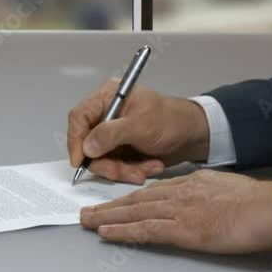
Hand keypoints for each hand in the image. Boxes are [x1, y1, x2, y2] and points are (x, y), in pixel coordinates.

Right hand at [67, 81, 210, 183]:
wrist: (195, 136)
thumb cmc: (172, 120)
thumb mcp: (141, 125)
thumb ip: (111, 134)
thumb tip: (87, 147)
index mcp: (107, 98)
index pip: (79, 117)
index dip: (76, 139)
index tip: (80, 160)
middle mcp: (106, 115)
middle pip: (88, 143)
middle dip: (106, 162)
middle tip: (122, 172)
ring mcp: (112, 134)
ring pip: (101, 159)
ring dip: (122, 169)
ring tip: (145, 170)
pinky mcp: (120, 150)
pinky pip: (115, 166)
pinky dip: (131, 171)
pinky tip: (150, 166)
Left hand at [80, 170, 271, 254]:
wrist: (270, 207)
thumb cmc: (257, 201)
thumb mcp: (225, 187)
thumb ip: (206, 191)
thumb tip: (199, 199)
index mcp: (190, 183)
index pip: (152, 190)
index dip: (130, 197)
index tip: (116, 202)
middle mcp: (178, 193)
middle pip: (136, 199)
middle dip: (110, 206)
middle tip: (89, 210)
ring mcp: (178, 210)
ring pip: (133, 212)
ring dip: (107, 217)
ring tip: (87, 221)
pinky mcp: (182, 229)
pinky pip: (144, 230)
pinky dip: (122, 232)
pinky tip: (106, 233)